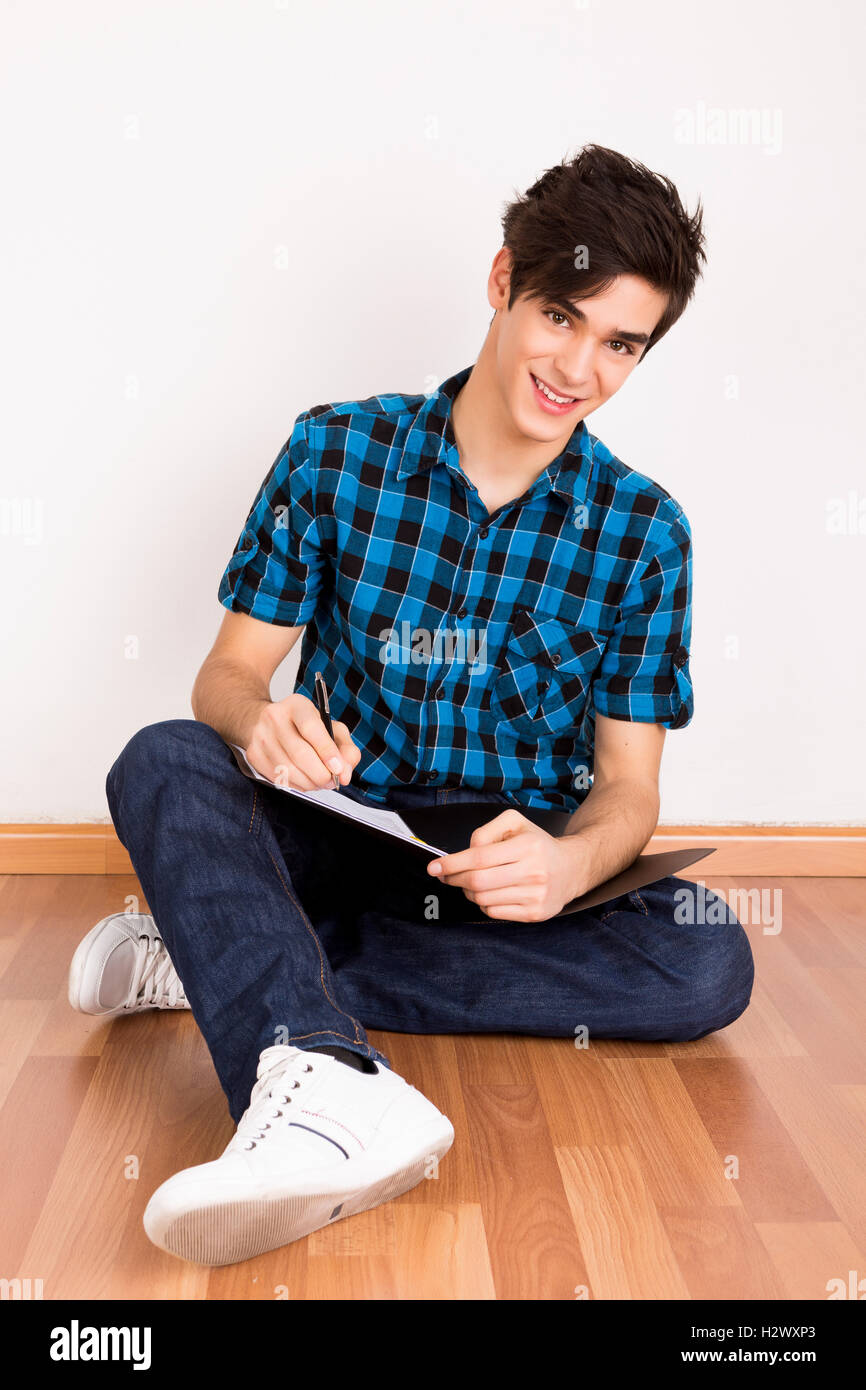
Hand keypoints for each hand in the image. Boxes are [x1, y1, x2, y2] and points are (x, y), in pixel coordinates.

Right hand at [244, 694, 361, 789]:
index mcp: (296, 705)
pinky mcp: (254, 756)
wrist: (263, 722)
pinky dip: (297, 785)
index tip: (339, 769)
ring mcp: (261, 737)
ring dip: (311, 783)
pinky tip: (304, 779)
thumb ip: (345, 748)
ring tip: (320, 780)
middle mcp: (274, 718)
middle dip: (321, 774)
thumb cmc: (303, 726)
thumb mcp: (330, 728)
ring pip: (290, 771)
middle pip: (300, 754)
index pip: (311, 728)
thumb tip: (345, 773)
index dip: (327, 751)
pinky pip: (279, 779)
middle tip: (332, 780)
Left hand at [425, 809, 592, 921]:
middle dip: (454, 879)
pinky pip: (494, 913)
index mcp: (527, 846)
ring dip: (468, 892)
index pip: (479, 857)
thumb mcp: (515, 824)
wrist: (571, 869)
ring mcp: (535, 895)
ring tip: (472, 882)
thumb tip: (466, 852)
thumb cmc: (537, 845)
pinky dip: (483, 904)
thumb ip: (486, 831)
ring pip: (483, 899)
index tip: (434, 867)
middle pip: (477, 881)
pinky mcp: (535, 913)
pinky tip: (490, 893)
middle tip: (446, 876)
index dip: (451, 863)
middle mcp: (533, 871)